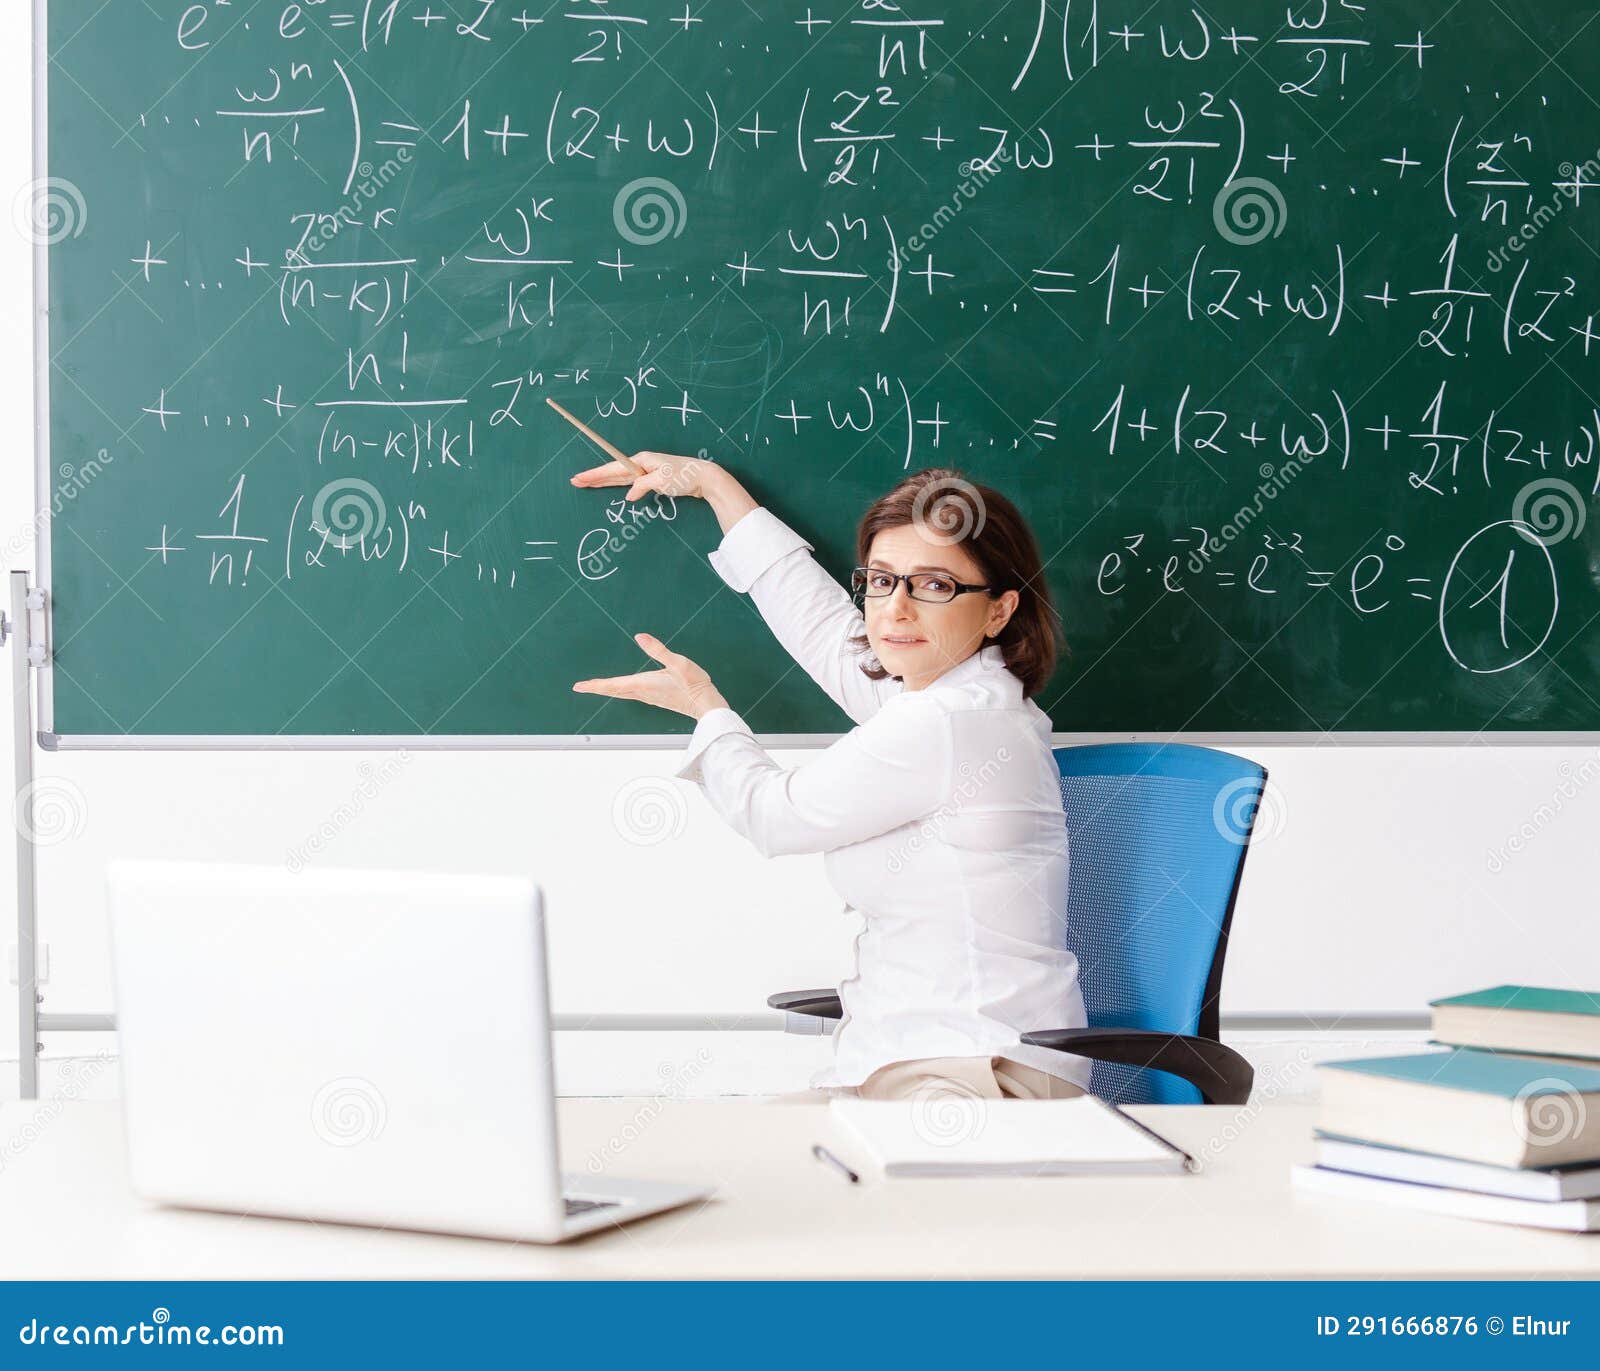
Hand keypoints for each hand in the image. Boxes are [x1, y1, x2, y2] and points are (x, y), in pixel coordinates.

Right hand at [568, 451, 719, 502]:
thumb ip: (642, 486)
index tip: (579, 477)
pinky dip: (617, 484)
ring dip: (602, 480)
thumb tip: (628, 496)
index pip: (612, 468)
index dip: (595, 474)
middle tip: (574, 481)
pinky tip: (609, 486)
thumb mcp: (661, 481)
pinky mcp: (651, 479)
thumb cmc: (684, 476)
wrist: (704, 476)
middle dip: (593, 477)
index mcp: (640, 460)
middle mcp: (641, 463)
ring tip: (585, 483)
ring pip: (618, 477)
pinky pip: (628, 481)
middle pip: (612, 471)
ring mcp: (645, 471)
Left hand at [572, 633, 728, 719]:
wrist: (706, 704)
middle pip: (614, 691)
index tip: (580, 686)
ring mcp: (649, 697)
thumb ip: (658, 650)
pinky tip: (621, 688)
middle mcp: (643, 692)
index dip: (595, 685)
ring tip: (596, 686)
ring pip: (621, 693)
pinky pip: (630, 694)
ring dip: (608, 689)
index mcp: (644, 683)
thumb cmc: (694, 685)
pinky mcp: (655, 698)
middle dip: (597, 688)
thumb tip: (640, 637)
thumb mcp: (677, 662)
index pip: (613, 685)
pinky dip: (620, 690)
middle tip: (581, 687)